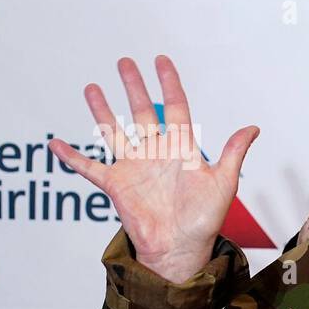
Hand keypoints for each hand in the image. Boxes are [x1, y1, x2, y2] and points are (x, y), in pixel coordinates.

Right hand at [48, 55, 259, 283]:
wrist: (181, 247)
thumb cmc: (205, 219)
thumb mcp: (223, 182)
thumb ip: (233, 153)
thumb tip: (253, 128)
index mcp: (181, 149)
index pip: (176, 108)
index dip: (169, 83)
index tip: (161, 61)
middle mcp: (155, 153)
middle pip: (142, 112)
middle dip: (133, 87)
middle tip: (124, 62)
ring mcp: (134, 167)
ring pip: (114, 131)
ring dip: (101, 110)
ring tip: (91, 86)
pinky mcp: (115, 184)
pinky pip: (88, 167)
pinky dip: (71, 157)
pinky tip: (54, 143)